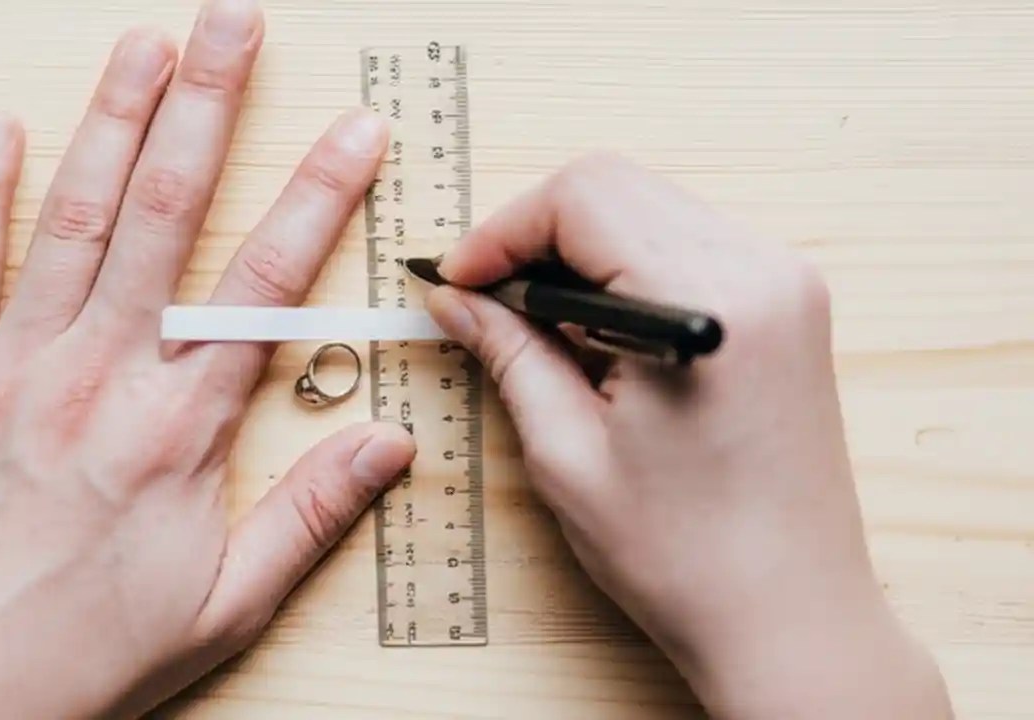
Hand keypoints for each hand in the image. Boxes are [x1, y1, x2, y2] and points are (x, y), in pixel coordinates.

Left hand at [0, 3, 413, 718]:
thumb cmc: (77, 658)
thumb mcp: (223, 608)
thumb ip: (310, 515)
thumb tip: (389, 445)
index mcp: (178, 430)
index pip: (264, 287)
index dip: (317, 198)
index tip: (352, 133)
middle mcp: (100, 377)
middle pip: (166, 214)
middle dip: (208, 106)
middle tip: (232, 24)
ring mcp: (14, 366)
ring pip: (73, 216)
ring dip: (113, 120)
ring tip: (144, 44)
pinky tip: (1, 127)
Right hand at [427, 154, 951, 718]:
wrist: (790, 617)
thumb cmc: (688, 556)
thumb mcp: (568, 453)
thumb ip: (509, 352)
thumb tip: (457, 299)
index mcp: (709, 300)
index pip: (585, 195)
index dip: (503, 230)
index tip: (460, 282)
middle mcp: (761, 270)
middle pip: (618, 186)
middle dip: (535, 233)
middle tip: (486, 300)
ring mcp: (786, 284)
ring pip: (651, 207)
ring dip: (579, 249)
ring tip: (537, 324)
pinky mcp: (789, 306)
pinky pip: (688, 243)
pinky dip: (625, 266)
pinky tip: (594, 330)